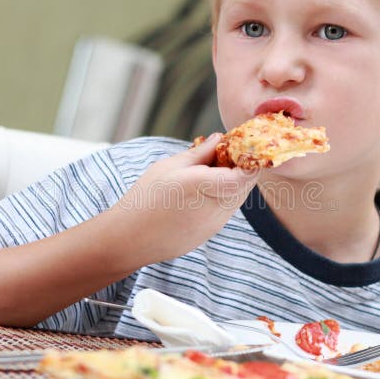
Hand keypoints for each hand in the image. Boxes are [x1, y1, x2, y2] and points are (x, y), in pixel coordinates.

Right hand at [109, 134, 259, 263]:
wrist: (130, 239)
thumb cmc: (145, 198)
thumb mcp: (169, 166)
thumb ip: (200, 153)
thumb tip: (220, 139)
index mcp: (206, 186)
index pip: (246, 174)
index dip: (249, 159)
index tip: (240, 146)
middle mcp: (216, 209)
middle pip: (245, 185)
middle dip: (240, 168)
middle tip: (223, 154)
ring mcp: (215, 225)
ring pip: (237, 199)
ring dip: (232, 183)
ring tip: (209, 172)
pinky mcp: (210, 234)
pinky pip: (225, 211)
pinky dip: (222, 197)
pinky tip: (201, 192)